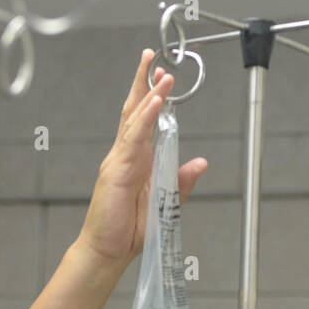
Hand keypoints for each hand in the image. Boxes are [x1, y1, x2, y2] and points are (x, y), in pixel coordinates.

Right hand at [76, 49, 207, 266]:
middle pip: (133, 110)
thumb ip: (181, 181)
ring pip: (135, 119)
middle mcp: (125, 155)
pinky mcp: (117, 171)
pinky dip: (144, 120)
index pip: (142, 120)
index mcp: (136, 161)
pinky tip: (155, 103)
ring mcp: (118, 161)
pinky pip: (133, 140)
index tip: (162, 75)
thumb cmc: (128, 230)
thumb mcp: (165, 203)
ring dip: (150, 94)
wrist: (106, 252)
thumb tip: (201, 162)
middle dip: (143, 82)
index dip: (151, 96)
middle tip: (152, 57)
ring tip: (162, 73)